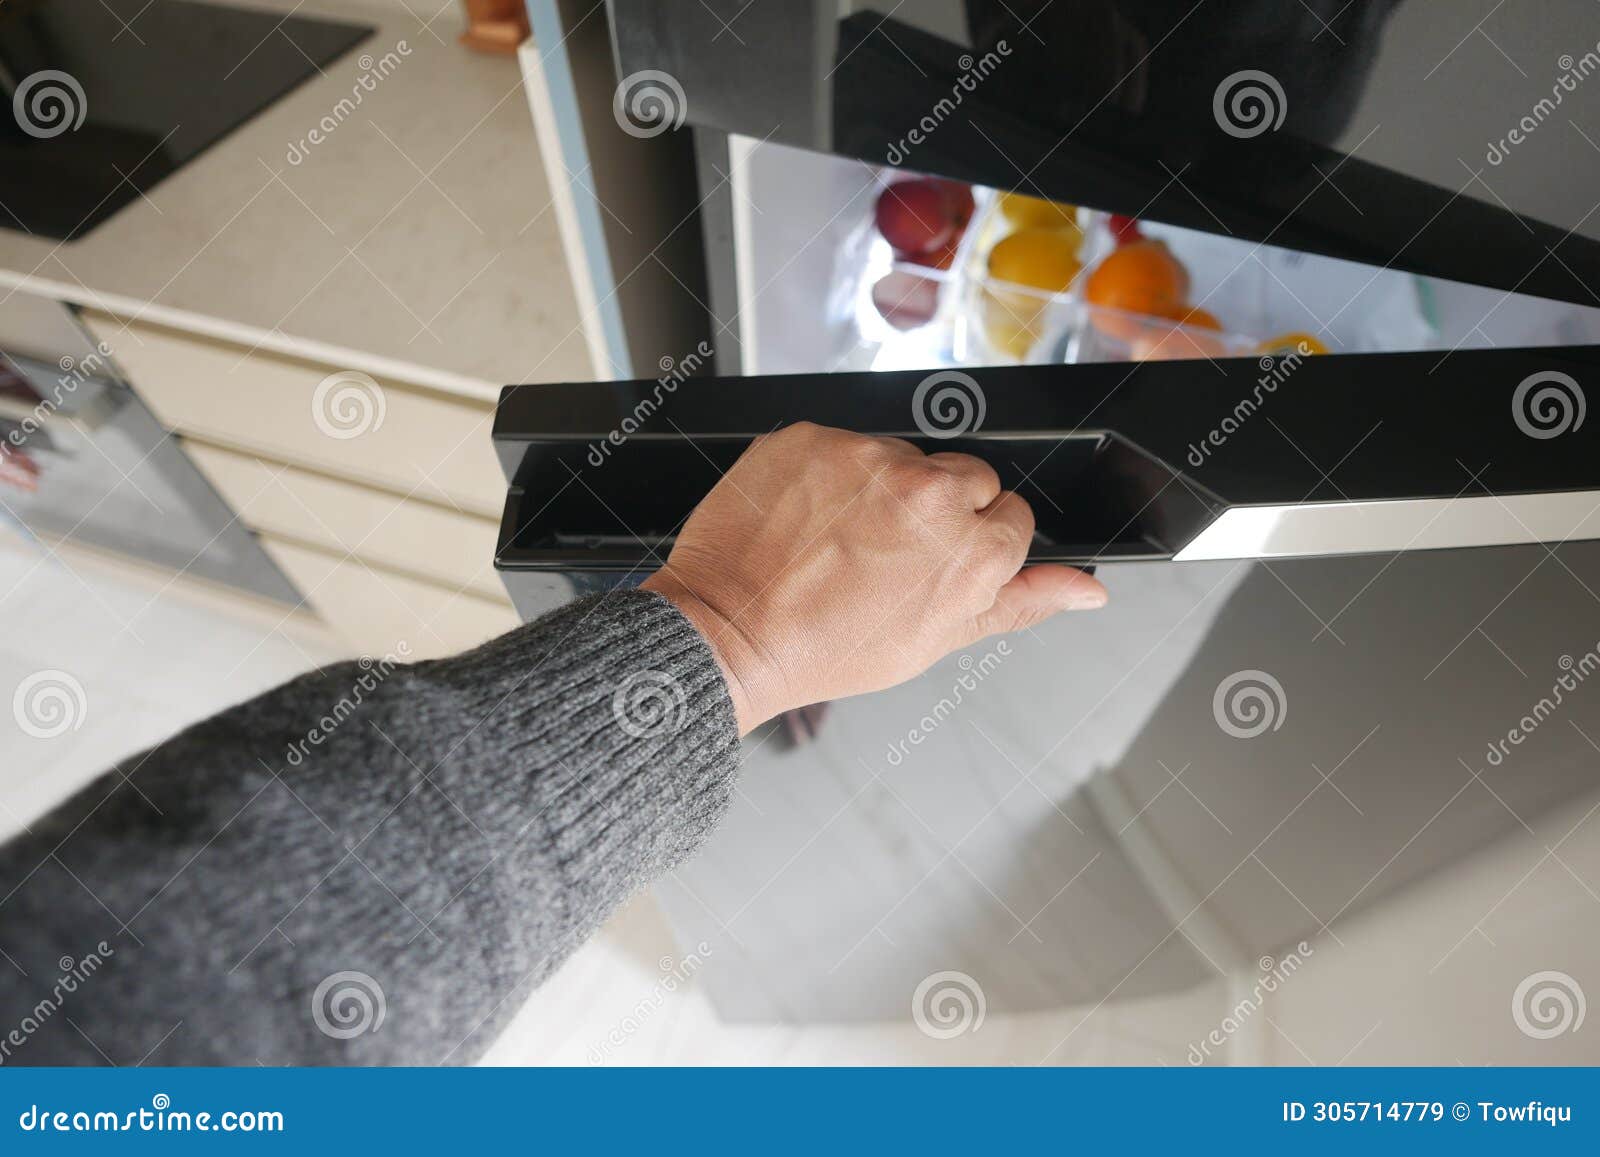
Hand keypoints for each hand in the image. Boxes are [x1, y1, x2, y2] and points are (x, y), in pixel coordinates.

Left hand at [641, 422, 1106, 732]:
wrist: (730, 630)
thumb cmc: (826, 646)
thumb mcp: (937, 639)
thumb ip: (1020, 602)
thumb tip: (1087, 588)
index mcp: (974, 547)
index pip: (1012, 515)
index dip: (975, 543)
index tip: (937, 563)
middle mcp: (931, 492)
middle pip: (968, 475)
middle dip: (939, 509)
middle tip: (889, 553)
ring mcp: (869, 458)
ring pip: (904, 457)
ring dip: (883, 488)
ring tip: (841, 539)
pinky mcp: (815, 435)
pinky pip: (843, 442)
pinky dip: (830, 472)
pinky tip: (809, 517)